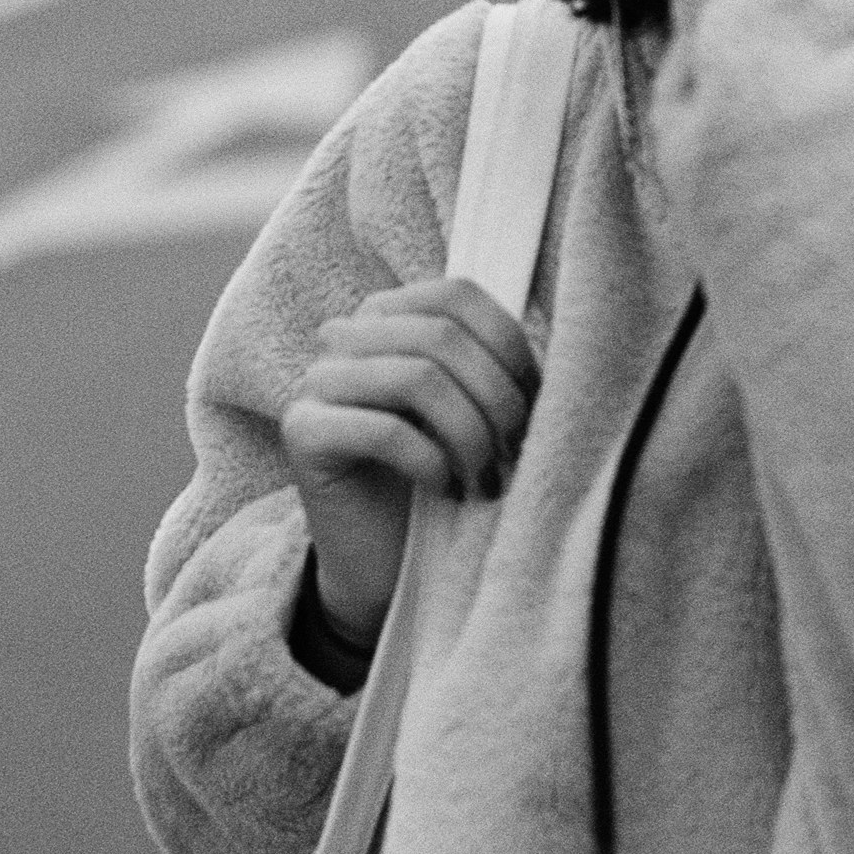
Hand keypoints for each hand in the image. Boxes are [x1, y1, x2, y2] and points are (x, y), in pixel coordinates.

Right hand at [280, 277, 539, 641]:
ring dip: (470, 434)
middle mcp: (346, 335)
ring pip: (417, 378)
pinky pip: (384, 431)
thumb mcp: (474, 410)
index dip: (509, 346)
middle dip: (497, 397)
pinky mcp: (303, 432)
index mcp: (390, 314)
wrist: (384, 558)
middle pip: (441, 336)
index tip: (538, 403)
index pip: (458, 295)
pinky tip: (446, 490)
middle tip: (518, 449)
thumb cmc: (440, 475)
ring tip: (488, 478)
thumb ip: (495, 368)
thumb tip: (550, 356)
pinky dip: (432, 463)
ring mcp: (317, 380)